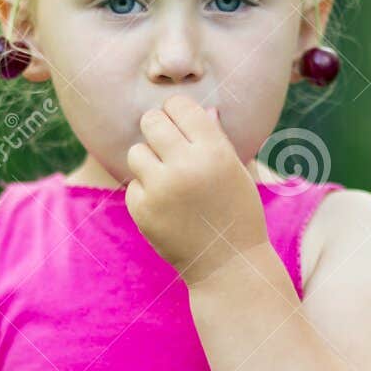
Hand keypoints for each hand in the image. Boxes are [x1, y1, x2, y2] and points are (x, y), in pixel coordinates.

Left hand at [125, 95, 271, 288]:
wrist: (228, 265)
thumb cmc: (237, 213)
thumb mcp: (236, 172)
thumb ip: (216, 138)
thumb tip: (203, 108)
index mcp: (214, 150)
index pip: (179, 106)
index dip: (177, 113)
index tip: (181, 126)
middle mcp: (186, 166)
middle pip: (151, 121)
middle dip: (157, 130)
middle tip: (167, 147)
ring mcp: (161, 189)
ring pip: (136, 152)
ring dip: (148, 161)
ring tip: (168, 178)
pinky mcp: (143, 211)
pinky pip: (133, 184)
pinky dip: (145, 191)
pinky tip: (166, 206)